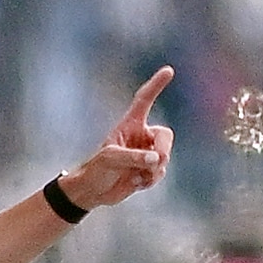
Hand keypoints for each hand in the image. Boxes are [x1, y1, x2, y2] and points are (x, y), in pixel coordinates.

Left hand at [56, 68, 176, 213]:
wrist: (94, 191)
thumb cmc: (96, 169)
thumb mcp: (110, 159)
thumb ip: (133, 157)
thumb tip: (155, 159)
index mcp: (130, 124)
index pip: (145, 100)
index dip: (156, 85)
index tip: (169, 70)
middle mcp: (141, 136)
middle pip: (165, 136)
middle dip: (164, 150)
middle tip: (156, 162)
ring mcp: (146, 153)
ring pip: (164, 157)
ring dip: (154, 170)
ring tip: (135, 176)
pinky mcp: (148, 170)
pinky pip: (161, 172)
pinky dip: (151, 180)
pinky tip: (136, 183)